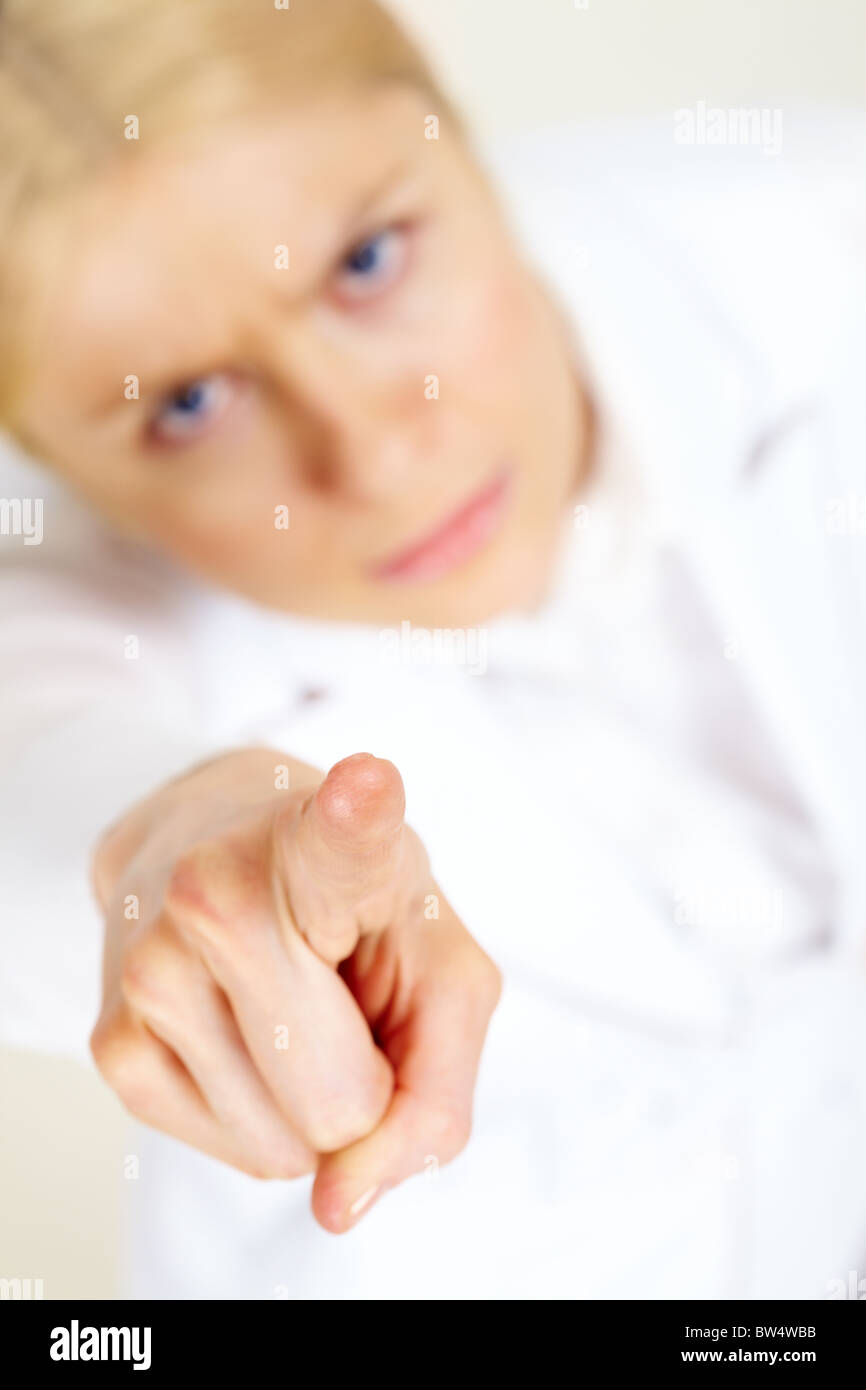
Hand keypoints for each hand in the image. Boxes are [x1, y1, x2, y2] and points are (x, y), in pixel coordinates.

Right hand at [90, 749, 500, 1230]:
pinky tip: (245, 1032)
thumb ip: (437, 1086)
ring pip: (288, 1146)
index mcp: (322, 843)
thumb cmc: (355, 911)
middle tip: (335, 993)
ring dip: (310, 1102)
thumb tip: (341, 1203)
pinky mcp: (112, 1042)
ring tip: (287, 1003)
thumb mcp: (440, 967)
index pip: (343, 836)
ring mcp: (153, 967)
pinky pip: (242, 1157)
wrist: (219, 855)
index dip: (357, 813)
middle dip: (364, 1083)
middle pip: (341, 1102)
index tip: (367, 781)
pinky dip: (267, 1121)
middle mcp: (218, 890)